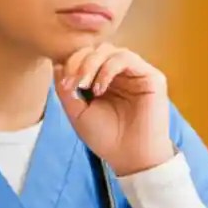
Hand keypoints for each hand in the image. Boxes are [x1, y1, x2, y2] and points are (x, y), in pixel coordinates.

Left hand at [54, 43, 173, 175]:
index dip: (71, 63)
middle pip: (96, 50)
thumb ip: (65, 89)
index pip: (86, 57)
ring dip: (91, 64)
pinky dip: (108, 69)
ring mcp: (136, 74)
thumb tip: (56, 64)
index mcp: (105, 80)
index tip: (64, 86)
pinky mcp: (151, 77)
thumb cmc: (106, 139)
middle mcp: (121, 74)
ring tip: (84, 85)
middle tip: (72, 83)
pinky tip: (100, 88)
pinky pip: (126, 58)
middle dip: (79, 62)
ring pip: (110, 50)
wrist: (130, 157)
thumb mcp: (77, 112)